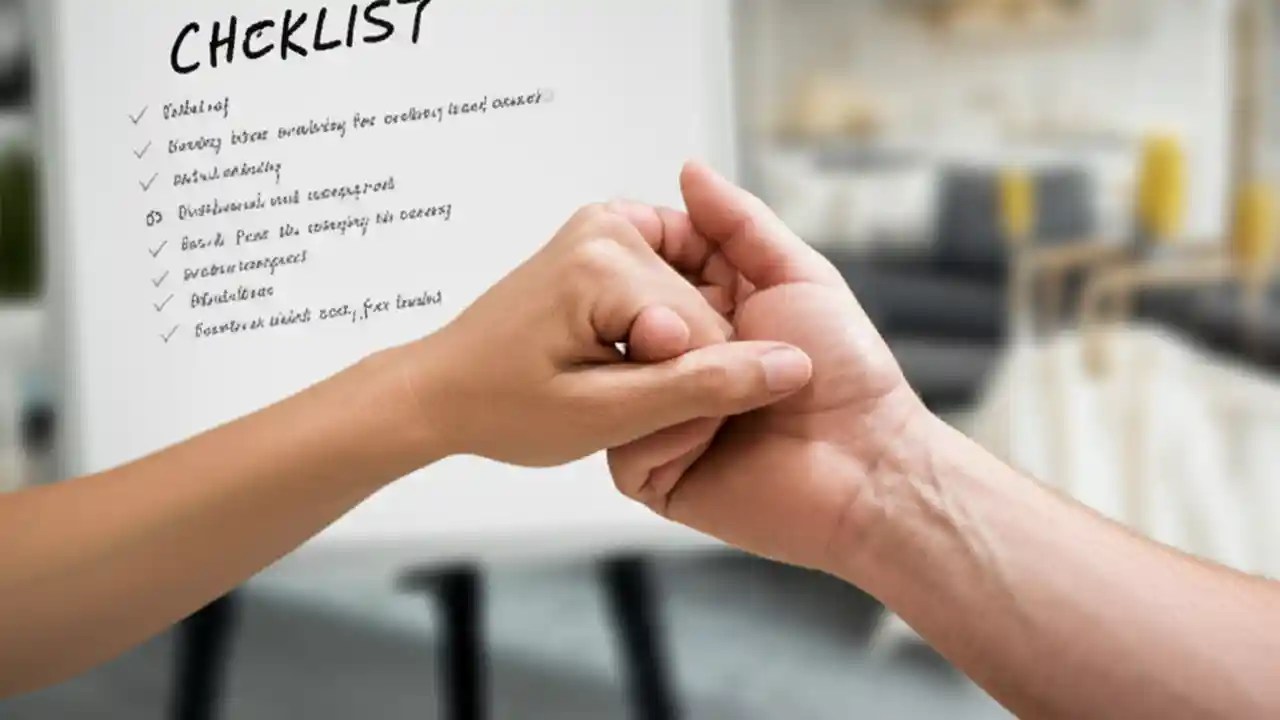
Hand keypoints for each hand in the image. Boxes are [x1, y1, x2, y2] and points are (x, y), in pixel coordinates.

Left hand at [395, 203, 815, 467]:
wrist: (443, 391)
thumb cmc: (506, 407)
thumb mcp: (608, 415)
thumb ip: (700, 389)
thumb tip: (790, 366)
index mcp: (605, 262)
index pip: (709, 335)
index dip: (683, 390)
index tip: (623, 406)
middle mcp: (608, 228)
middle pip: (704, 312)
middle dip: (674, 366)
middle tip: (610, 393)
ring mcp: (607, 228)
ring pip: (695, 300)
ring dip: (668, 349)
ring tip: (608, 373)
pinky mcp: (607, 238)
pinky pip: (677, 277)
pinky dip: (668, 318)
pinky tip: (632, 347)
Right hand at [610, 164, 929, 571]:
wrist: (867, 465)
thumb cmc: (847, 374)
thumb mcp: (797, 276)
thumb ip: (739, 223)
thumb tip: (689, 171)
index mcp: (708, 317)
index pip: (649, 272)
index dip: (640, 253)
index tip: (627, 235)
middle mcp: (680, 366)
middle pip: (625, 324)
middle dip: (650, 317)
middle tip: (691, 324)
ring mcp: (663, 418)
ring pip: (618, 384)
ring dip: (664, 376)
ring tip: (718, 378)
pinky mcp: (656, 472)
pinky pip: (625, 445)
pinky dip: (664, 430)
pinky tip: (712, 430)